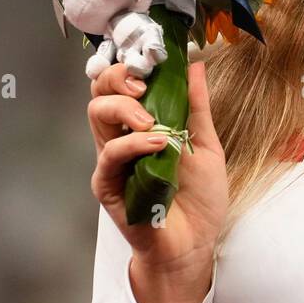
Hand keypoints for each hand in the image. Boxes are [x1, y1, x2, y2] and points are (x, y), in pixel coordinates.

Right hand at [87, 59, 226, 302]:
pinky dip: (133, 143)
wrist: (194, 245)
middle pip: (100, 91)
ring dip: (126, 108)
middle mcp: (122, 137)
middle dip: (118, 77)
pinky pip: (110, 155)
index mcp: (143, 124)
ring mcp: (113, 160)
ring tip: (154, 121)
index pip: (121, 83)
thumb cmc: (199, 199)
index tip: (154, 58)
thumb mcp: (205, 144)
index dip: (131, 65)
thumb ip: (196, 106)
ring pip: (97, 114)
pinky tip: (157, 144)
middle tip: (143, 84)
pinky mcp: (108, 185)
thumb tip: (195, 65)